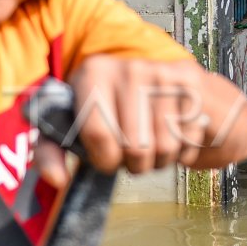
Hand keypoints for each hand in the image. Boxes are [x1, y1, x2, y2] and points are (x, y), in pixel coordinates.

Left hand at [35, 55, 246, 186]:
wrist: (169, 88)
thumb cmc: (119, 112)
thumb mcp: (76, 125)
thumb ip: (53, 151)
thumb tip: (56, 178)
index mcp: (93, 72)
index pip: (97, 133)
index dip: (103, 159)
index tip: (106, 158)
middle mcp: (129, 67)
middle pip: (133, 146)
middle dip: (134, 164)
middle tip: (132, 154)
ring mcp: (164, 74)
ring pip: (163, 148)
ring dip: (158, 160)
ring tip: (153, 146)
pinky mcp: (192, 84)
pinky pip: (187, 141)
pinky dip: (181, 151)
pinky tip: (173, 135)